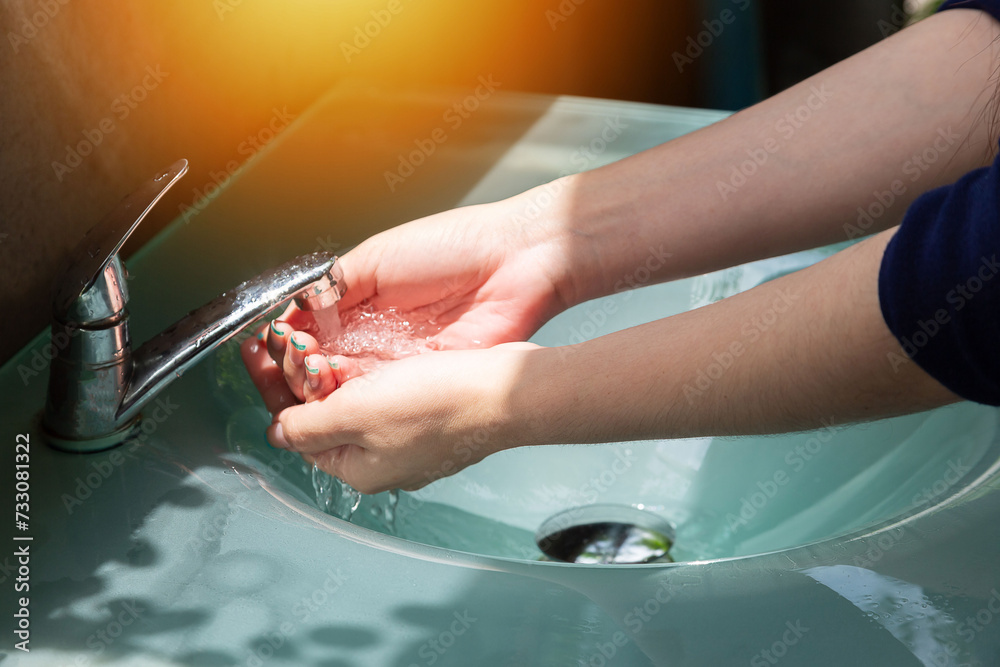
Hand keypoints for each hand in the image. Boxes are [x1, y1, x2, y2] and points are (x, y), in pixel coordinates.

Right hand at [243, 193, 575, 410]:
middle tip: (282, 359)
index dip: (282, 341)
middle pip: (318, 366)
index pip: (306, 333)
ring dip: (315, 384)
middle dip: (291, 367)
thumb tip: (291, 313)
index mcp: (358, 303)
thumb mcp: (375, 258)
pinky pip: (376, 398)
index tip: (262, 342)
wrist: (513, 262)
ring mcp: (396, 362)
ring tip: (306, 369)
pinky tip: (334, 383)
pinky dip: (350, 396)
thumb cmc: (454, 246)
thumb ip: (331, 288)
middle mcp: (373, 337)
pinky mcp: (420, 381)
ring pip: (342, 388)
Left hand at [263, 343, 539, 493]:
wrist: (505, 391)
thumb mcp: (355, 413)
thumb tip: (278, 434)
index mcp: (358, 467)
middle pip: (324, 416)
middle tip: (283, 337)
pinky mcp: (434, 416)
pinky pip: (386, 395)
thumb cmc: (438, 404)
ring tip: (317, 336)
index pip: (297, 429)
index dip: (272, 387)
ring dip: (332, 371)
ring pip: (356, 403)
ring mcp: (411, 439)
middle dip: (299, 376)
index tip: (255, 352)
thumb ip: (308, 425)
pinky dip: (367, 372)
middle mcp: (383, 459)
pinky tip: (366, 349)